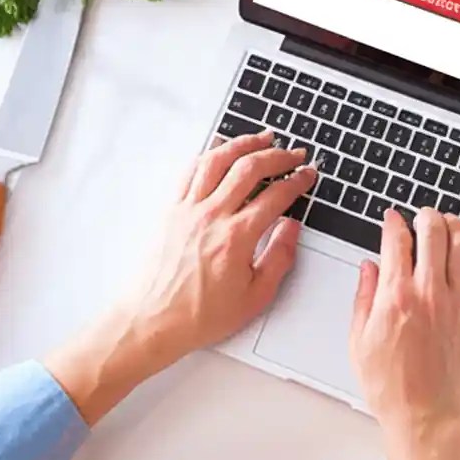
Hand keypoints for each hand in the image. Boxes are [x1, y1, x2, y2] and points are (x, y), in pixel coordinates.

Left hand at [44, 130, 316, 424]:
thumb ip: (279, 258)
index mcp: (236, 238)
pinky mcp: (171, 210)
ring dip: (243, 144)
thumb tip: (291, 228)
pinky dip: (210, 154)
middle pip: (249, 168)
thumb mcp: (254, 298)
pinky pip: (191, 170)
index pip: (275, 196)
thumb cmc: (198, 315)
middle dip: (277, 155)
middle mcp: (211, 216)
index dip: (297, 180)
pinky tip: (222, 150)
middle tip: (293, 153)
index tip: (308, 174)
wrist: (151, 321)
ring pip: (218, 160)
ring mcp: (188, 209)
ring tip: (262, 138)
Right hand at [349, 207, 459, 459]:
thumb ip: (363, 298)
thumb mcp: (359, 340)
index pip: (396, 241)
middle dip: (425, 215)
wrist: (425, 415)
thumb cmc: (392, 387)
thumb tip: (368, 269)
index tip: (392, 218)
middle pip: (432, 232)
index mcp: (395, 296)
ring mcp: (457, 302)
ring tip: (448, 221)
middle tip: (421, 215)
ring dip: (454, 225)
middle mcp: (429, 292)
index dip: (393, 222)